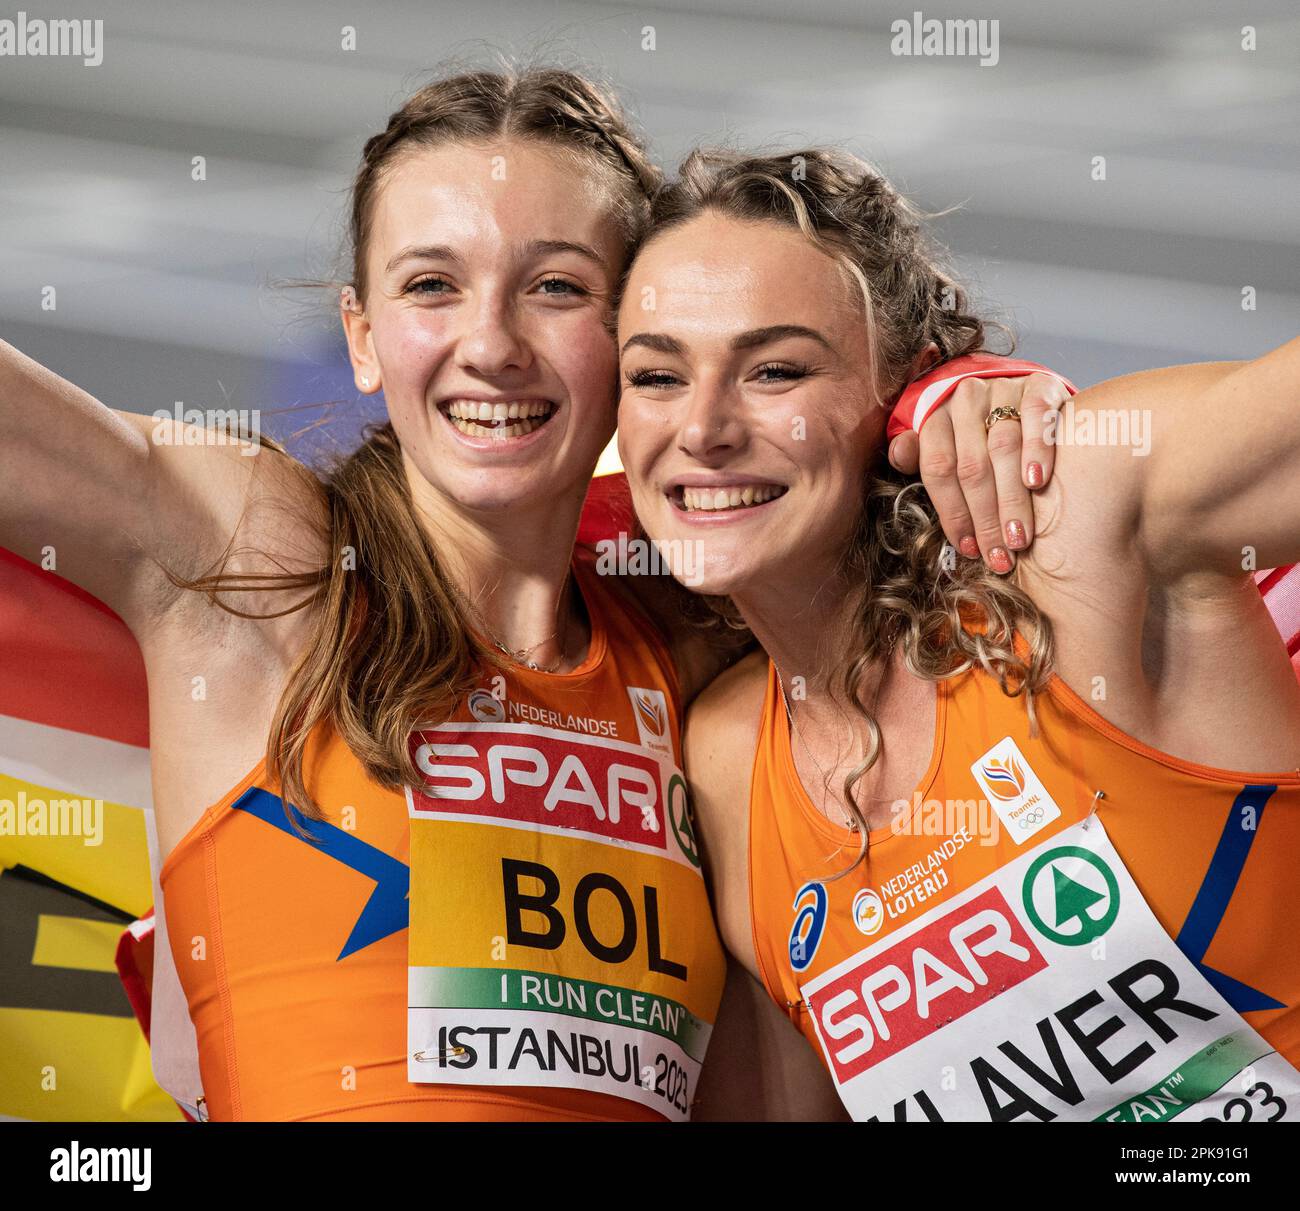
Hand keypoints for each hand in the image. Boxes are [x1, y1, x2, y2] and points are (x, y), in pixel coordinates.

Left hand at [887, 373, 1071, 572]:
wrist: (1023, 390)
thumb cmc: (976, 430)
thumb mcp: (943, 441)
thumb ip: (921, 453)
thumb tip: (899, 455)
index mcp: (935, 414)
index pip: (938, 468)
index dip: (952, 512)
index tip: (968, 548)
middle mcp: (966, 398)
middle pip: (971, 465)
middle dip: (984, 517)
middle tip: (998, 555)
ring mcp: (1003, 388)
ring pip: (1003, 447)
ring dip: (1011, 497)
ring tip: (1018, 537)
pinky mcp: (1040, 383)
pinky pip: (1038, 416)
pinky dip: (1037, 450)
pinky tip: (1036, 481)